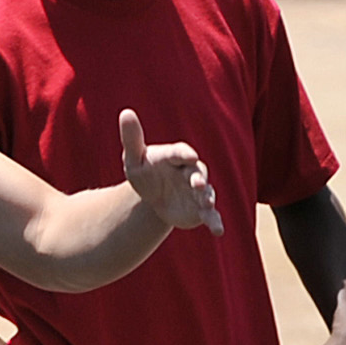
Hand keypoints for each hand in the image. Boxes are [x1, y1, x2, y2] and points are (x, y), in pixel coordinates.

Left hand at [118, 108, 223, 236]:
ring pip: (206, 193)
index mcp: (175, 156)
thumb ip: (132, 139)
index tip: (189, 155)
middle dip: (199, 178)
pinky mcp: (200, 210)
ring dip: (208, 199)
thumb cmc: (144, 172)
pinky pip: (210, 215)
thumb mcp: (134, 159)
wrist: (154, 198)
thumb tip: (126, 113)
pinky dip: (215, 222)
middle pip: (197, 172)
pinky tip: (218, 232)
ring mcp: (198, 191)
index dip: (185, 154)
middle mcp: (190, 171)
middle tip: (197, 183)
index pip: (180, 153)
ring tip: (207, 205)